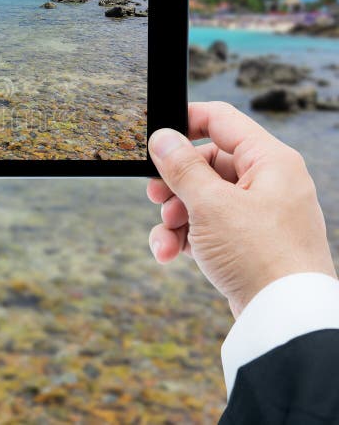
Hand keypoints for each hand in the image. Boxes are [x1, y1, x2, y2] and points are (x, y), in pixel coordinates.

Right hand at [146, 101, 335, 317]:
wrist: (285, 319)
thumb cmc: (260, 256)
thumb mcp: (211, 205)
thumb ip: (182, 167)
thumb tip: (162, 138)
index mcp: (269, 161)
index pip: (222, 120)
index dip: (185, 121)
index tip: (155, 134)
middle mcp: (267, 182)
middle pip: (206, 164)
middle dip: (174, 185)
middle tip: (155, 196)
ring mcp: (258, 213)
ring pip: (202, 198)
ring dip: (174, 217)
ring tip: (166, 238)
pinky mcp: (248, 242)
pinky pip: (208, 226)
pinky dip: (186, 237)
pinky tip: (170, 253)